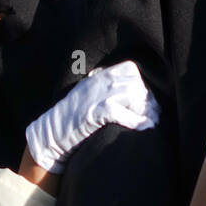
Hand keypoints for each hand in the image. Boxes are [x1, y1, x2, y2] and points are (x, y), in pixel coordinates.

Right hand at [25, 60, 159, 173]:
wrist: (51, 136)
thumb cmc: (73, 120)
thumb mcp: (89, 97)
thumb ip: (107, 90)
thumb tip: (137, 94)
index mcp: (98, 76)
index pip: (130, 69)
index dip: (144, 85)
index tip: (150, 103)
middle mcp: (97, 82)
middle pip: (135, 83)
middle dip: (148, 101)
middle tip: (155, 117)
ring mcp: (94, 96)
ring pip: (130, 94)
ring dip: (144, 111)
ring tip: (150, 123)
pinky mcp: (91, 112)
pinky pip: (118, 111)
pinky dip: (134, 120)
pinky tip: (140, 128)